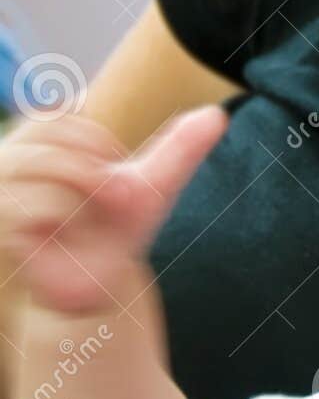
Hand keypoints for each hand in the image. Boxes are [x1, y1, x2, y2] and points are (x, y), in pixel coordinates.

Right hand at [0, 104, 229, 313]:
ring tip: (115, 201)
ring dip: (85, 180)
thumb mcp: (155, 184)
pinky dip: (63, 210)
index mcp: (41, 151)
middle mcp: (13, 170)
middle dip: (92, 153)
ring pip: (36, 165)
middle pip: (42, 132)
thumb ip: (182, 147)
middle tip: (125, 189)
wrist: (103, 284)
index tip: (115, 163)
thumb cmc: (119, 229)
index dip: (92, 134)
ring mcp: (4, 201)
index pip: (52, 114)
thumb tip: (217, 115)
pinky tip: (75, 228)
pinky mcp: (4, 234)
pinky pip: (28, 206)